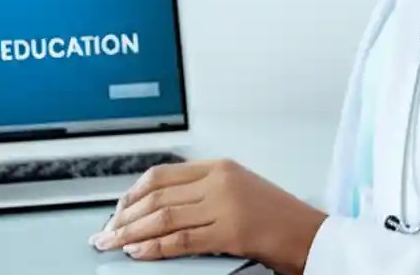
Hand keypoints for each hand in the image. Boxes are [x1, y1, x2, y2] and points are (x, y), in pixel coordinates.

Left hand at [88, 159, 327, 274]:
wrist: (314, 235)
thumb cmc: (280, 219)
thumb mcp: (238, 193)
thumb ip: (204, 194)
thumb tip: (160, 210)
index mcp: (219, 167)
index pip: (161, 175)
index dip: (132, 194)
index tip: (117, 210)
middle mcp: (219, 180)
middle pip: (156, 195)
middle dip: (124, 216)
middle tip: (105, 231)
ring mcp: (225, 204)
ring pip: (163, 216)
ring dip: (132, 232)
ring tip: (113, 244)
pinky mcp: (230, 230)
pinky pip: (182, 239)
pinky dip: (155, 247)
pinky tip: (139, 252)